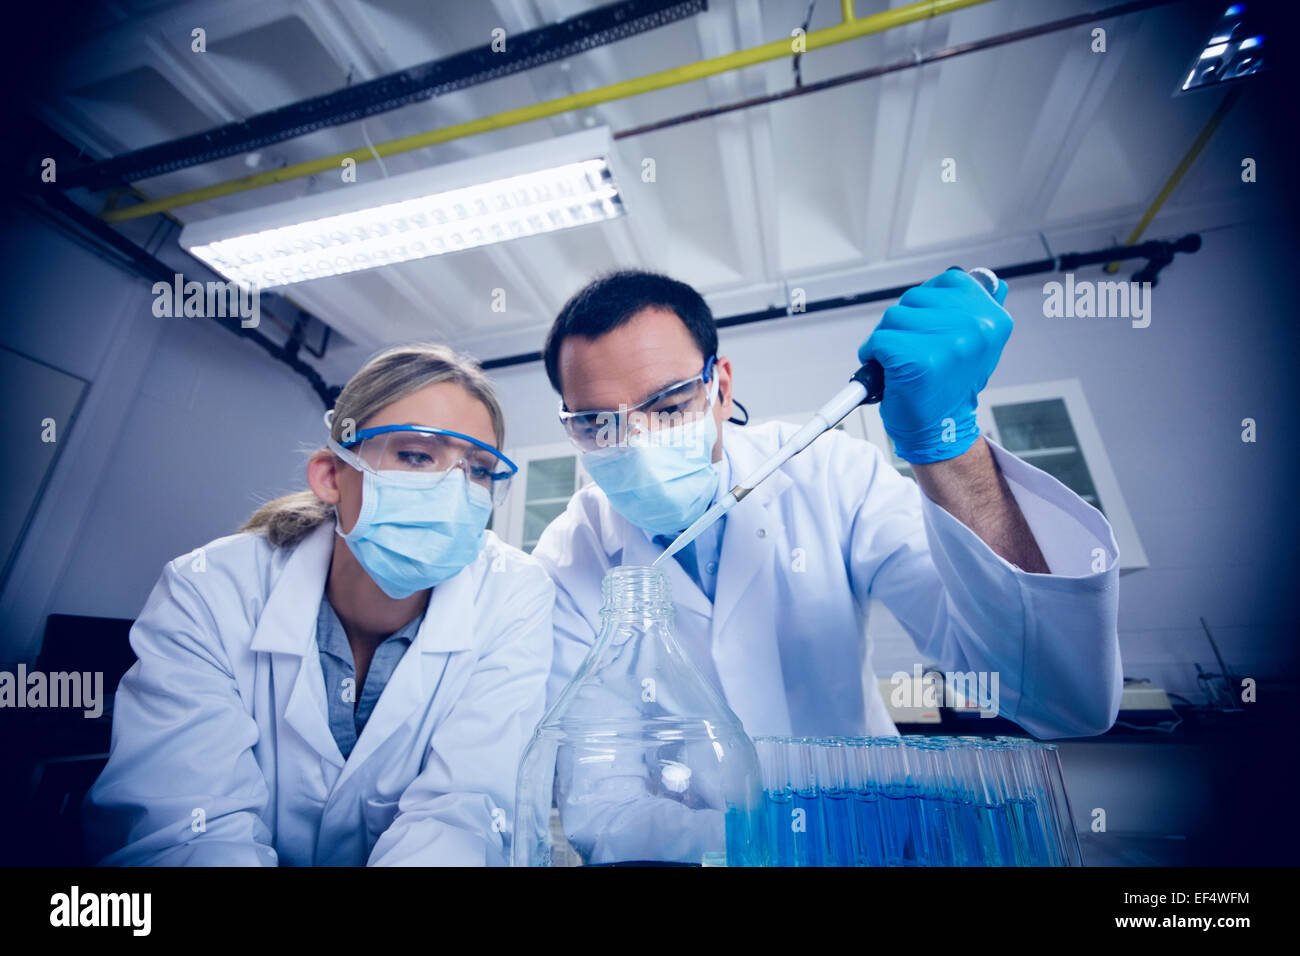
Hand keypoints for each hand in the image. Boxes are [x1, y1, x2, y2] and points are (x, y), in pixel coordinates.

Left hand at [858, 268, 1011, 463]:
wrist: (941, 431)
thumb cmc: (950, 387)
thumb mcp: (978, 345)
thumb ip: (978, 310)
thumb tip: (987, 279)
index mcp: (994, 318)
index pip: (949, 280)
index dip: (929, 305)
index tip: (933, 331)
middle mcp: (977, 327)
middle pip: (915, 297)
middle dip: (905, 324)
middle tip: (918, 353)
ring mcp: (948, 342)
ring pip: (893, 317)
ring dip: (888, 340)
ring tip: (905, 364)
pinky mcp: (917, 359)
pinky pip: (878, 340)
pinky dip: (872, 356)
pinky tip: (890, 373)